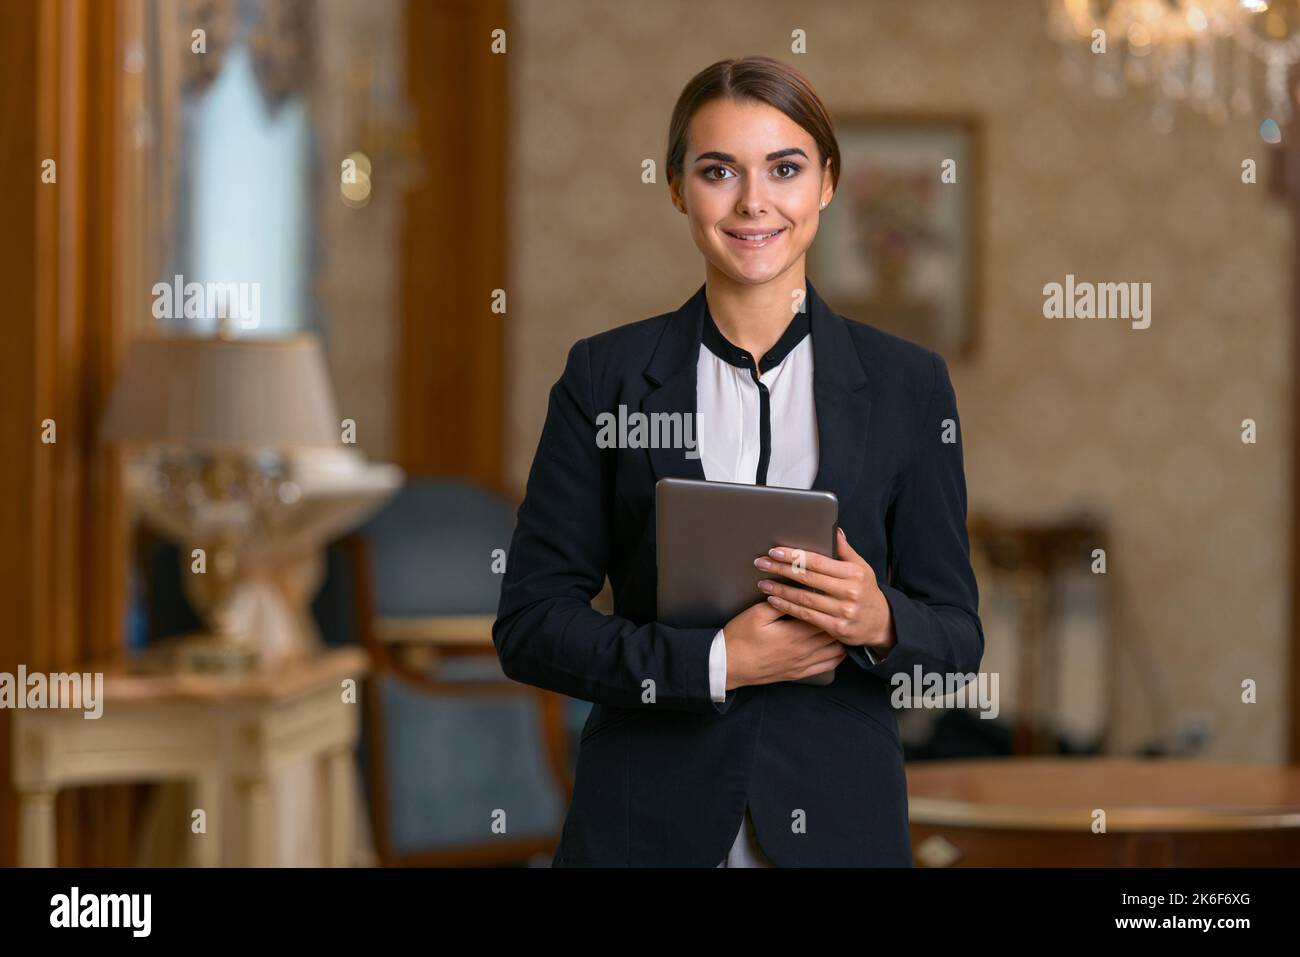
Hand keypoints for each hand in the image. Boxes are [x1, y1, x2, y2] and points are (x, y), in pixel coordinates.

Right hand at [720, 599, 845, 689]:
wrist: (728, 665)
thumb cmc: (740, 638)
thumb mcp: (757, 614)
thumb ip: (780, 602)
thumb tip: (795, 589)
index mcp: (795, 634)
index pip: (822, 615)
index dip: (829, 603)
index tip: (831, 593)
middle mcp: (804, 651)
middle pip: (834, 632)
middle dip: (837, 618)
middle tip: (839, 605)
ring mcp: (803, 664)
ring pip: (836, 650)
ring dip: (840, 636)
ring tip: (839, 623)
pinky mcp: (800, 674)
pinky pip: (828, 666)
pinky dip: (837, 655)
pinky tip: (836, 646)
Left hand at [754, 527, 896, 659]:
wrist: (881, 623)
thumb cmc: (866, 591)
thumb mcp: (861, 568)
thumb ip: (845, 550)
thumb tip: (834, 529)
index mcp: (853, 573)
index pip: (817, 561)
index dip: (794, 555)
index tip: (775, 551)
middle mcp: (848, 591)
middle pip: (807, 578)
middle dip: (781, 569)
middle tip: (761, 563)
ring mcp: (842, 611)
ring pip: (804, 598)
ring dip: (780, 590)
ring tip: (763, 582)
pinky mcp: (836, 628)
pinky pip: (806, 616)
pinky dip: (787, 607)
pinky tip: (774, 600)